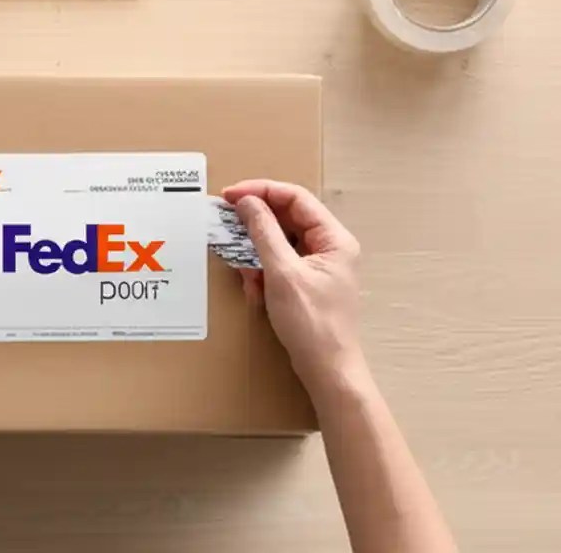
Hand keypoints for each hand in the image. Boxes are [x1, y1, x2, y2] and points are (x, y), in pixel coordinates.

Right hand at [222, 180, 364, 395]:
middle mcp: (330, 247)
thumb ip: (263, 233)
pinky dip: (263, 271)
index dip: (261, 192)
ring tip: (243, 268)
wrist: (327, 370)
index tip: (230, 196)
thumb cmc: (312, 324)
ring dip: (257, 252)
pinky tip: (255, 288)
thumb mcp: (282, 273)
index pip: (295, 198)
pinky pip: (279, 264)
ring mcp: (319, 266)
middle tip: (226, 223)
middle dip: (255, 224)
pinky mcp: (307, 284)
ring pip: (280, 243)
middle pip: (287, 218)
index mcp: (334, 239)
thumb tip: (247, 202)